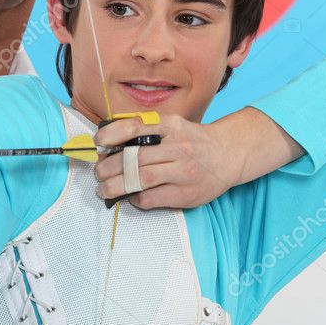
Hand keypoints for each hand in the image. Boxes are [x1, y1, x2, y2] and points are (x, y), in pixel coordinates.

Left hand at [93, 113, 242, 209]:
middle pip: (134, 158)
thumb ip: (146, 131)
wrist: (227, 155)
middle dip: (108, 167)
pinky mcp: (186, 194)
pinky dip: (135, 198)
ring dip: (116, 186)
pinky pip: (151, 198)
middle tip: (98, 172)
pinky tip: (129, 196)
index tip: (98, 141)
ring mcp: (183, 171)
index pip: (135, 127)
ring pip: (141, 180)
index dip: (112, 134)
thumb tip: (108, 145)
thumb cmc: (191, 141)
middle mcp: (178, 147)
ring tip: (103, 189)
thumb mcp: (172, 126)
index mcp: (171, 125)